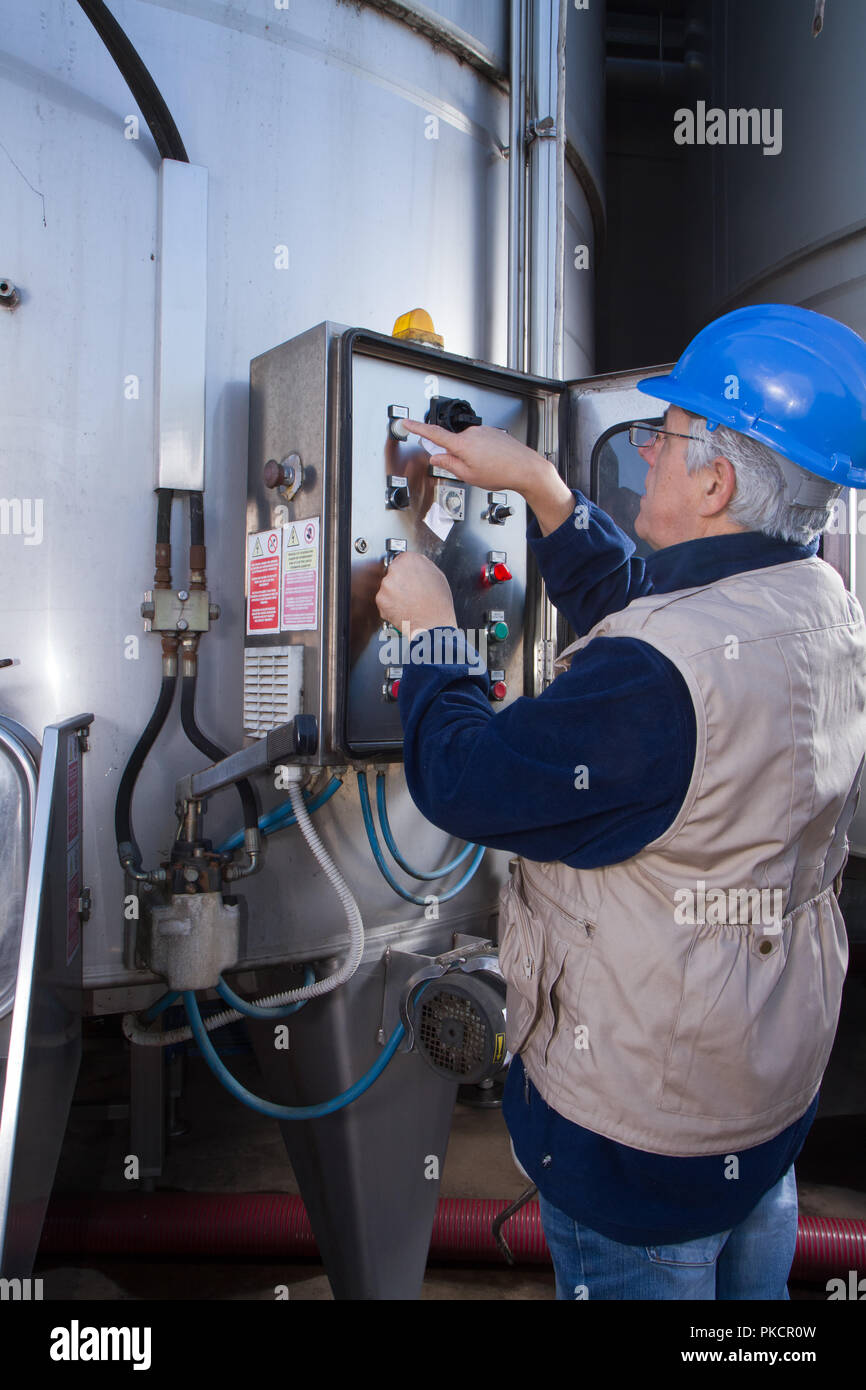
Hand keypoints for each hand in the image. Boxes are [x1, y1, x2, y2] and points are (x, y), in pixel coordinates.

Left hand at [375, 551, 456, 636]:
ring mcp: (386, 585)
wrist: (433, 624)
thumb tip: (417, 565)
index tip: (408, 576)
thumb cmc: (438, 603)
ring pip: (387, 587)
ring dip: (394, 593)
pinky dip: (390, 605)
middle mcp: (395, 569)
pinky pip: (383, 600)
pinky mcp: (380, 600)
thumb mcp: (437, 575)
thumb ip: (423, 566)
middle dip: (399, 581)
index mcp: (410, 560)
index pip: (402, 559)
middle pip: (393, 572)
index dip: (406, 570)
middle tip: (410, 591)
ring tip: (408, 602)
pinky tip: (402, 608)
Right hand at [402, 419, 574, 535]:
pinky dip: (482, 453)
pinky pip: (480, 443)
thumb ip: (449, 465)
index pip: (433, 434)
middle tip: (470, 472)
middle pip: (453, 444)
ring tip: (487, 469)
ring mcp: (483, 431)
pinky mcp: (493, 432)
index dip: (417, 428)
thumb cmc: (501, 473)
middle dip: (456, 457)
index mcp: (462, 444)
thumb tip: (436, 458)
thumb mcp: (469, 476)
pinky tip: (493, 463)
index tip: (406, 422)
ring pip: (468, 445)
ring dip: (472, 456)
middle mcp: (472, 433)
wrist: (526, 468)